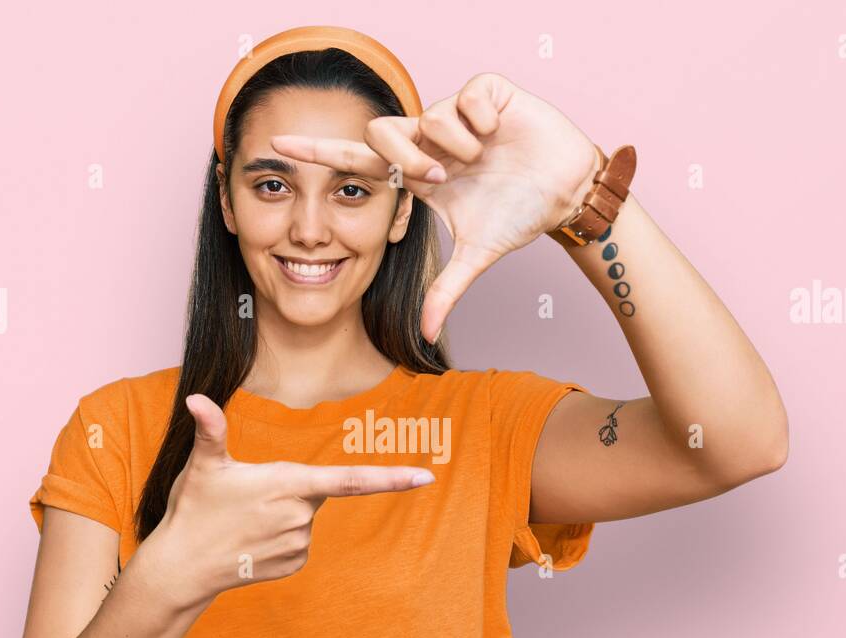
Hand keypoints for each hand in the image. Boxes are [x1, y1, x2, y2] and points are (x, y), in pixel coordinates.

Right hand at [149, 393, 433, 604]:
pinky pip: (298, 542)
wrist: (181, 568)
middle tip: (248, 498)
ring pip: (305, 518)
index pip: (351, 480)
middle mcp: (301, 516)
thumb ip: (210, 430)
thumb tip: (195, 399)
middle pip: (314, 492)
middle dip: (289, 489)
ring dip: (282, 515)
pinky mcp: (294, 564)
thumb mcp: (203, 465)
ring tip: (244, 521)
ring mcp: (299, 544)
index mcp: (289, 484)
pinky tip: (251, 542)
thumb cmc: (193, 510)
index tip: (426, 477)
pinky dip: (279, 539)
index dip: (391, 478)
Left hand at [270, 72, 601, 341]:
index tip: (279, 148)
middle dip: (408, 157)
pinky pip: (467, 97)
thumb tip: (426, 336)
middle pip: (383, 131)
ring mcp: (455, 114)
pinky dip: (482, 121)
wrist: (565, 191)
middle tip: (441, 178)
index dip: (321, 152)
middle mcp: (429, 138)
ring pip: (428, 115)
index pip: (359, 159)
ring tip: (483, 158)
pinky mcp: (487, 93)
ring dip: (455, 146)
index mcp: (418, 171)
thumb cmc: (519, 214)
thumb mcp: (477, 255)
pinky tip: (498, 133)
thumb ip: (446, 290)